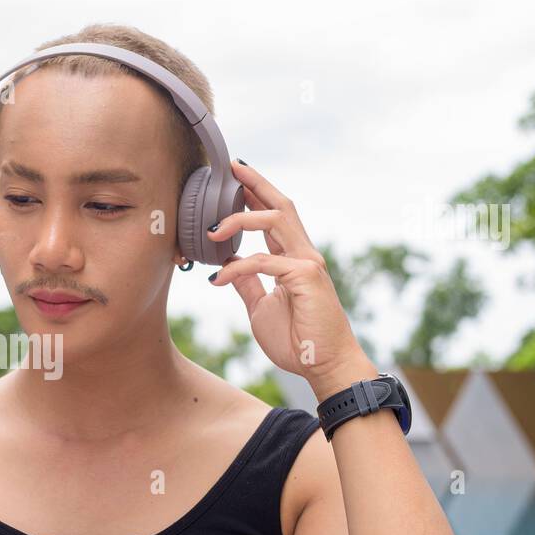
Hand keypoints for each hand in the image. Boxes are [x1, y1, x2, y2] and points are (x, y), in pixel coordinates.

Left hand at [206, 160, 376, 400]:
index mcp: (293, 259)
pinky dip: (238, 267)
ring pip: (275, 221)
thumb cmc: (296, 340)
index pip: (274, 217)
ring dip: (240, 218)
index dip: (255, 195)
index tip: (234, 178)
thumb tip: (228, 265)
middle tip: (231, 169)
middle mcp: (304, 254)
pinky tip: (219, 279)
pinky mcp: (306, 277)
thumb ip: (248, 283)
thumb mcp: (261, 306)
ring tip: (211, 230)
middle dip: (255, 184)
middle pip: (280, 206)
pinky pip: (264, 262)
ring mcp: (308, 263)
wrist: (323, 365)